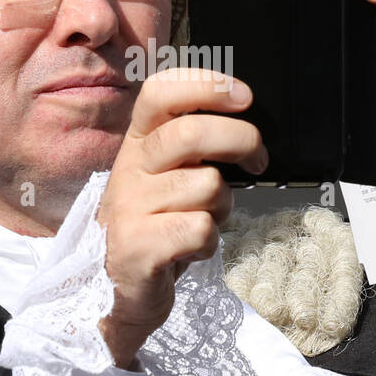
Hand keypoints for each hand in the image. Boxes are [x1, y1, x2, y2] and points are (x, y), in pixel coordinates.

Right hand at [95, 68, 267, 366]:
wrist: (118, 290)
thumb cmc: (157, 225)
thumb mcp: (169, 175)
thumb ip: (196, 146)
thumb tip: (247, 127)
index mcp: (138, 142)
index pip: (161, 92)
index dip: (206, 85)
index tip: (244, 97)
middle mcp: (130, 168)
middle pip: (191, 133)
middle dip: (240, 140)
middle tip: (258, 159)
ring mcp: (130, 208)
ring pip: (207, 186)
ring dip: (223, 207)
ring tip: (203, 220)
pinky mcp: (138, 247)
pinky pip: (200, 229)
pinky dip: (209, 241)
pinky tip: (192, 249)